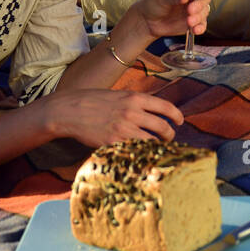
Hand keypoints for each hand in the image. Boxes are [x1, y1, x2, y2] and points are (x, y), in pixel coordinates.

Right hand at [43, 88, 183, 145]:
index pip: (165, 107)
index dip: (177, 116)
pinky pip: (134, 151)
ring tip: (155, 148)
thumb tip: (151, 112)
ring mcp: (124, 129)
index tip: (180, 121)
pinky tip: (140, 154)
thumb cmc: (92, 101)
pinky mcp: (113, 143)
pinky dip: (140, 153)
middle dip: (169, 135)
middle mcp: (132, 112)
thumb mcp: (117, 95)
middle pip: (163, 127)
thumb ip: (134, 103)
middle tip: (168, 138)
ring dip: (157, 147)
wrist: (69, 110)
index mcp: (134, 98)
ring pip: (152, 142)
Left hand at [131, 0, 214, 39]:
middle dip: (200, 5)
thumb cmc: (153, 4)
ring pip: (204, 12)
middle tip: (190, 10)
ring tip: (189, 22)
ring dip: (199, 17)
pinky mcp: (193, 23)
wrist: (147, 21)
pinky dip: (200, 28)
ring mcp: (194, 10)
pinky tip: (195, 30)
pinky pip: (201, 25)